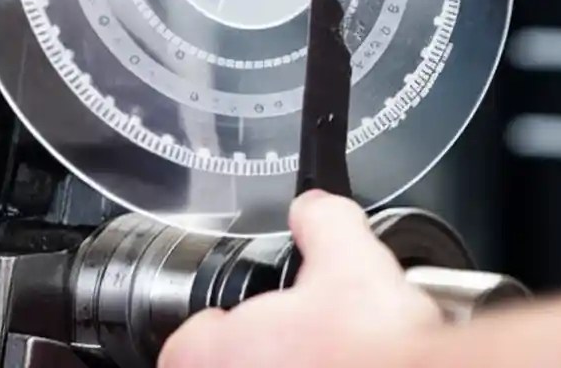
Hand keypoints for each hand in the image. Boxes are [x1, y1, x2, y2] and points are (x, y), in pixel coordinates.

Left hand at [158, 191, 441, 367]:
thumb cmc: (374, 348)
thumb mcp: (351, 259)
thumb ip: (323, 223)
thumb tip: (315, 208)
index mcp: (219, 352)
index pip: (186, 343)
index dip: (217, 328)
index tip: (244, 323)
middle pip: (224, 367)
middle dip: (256, 355)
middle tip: (296, 345)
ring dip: (285, 367)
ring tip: (328, 358)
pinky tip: (348, 367)